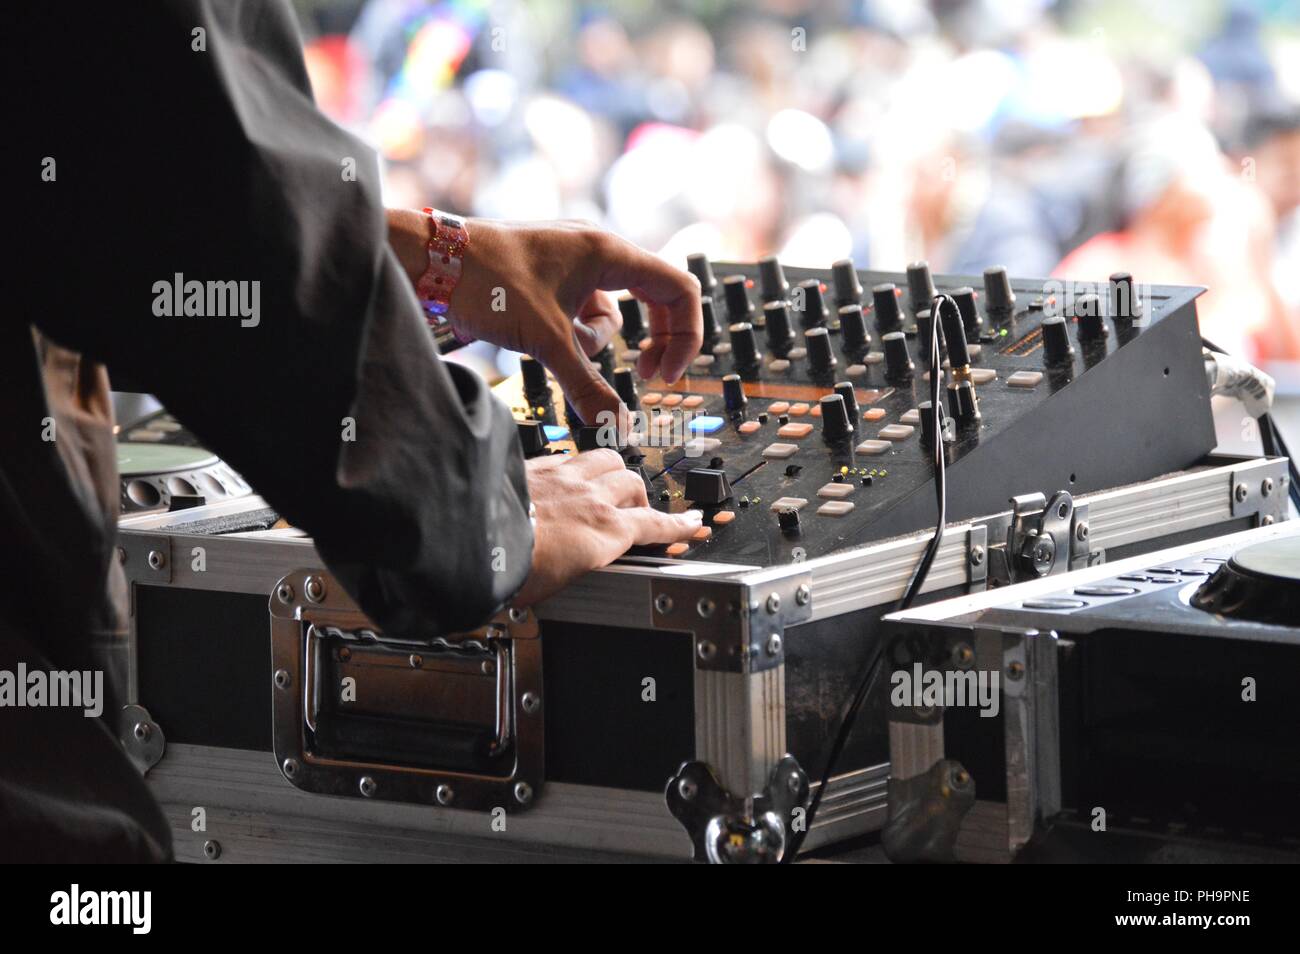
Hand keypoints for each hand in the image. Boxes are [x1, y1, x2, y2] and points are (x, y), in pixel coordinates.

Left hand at [387, 211, 702, 425]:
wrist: (429, 262)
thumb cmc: (486, 281)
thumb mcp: (545, 340)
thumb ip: (586, 385)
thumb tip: (615, 426)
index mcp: (609, 252)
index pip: (680, 288)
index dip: (685, 335)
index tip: (665, 374)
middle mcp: (598, 250)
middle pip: (655, 299)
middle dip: (651, 341)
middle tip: (644, 376)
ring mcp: (575, 262)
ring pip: (609, 314)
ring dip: (590, 341)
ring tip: (551, 343)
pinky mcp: (553, 276)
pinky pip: (581, 311)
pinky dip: (568, 333)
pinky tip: (536, 335)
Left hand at [511, 449, 702, 606]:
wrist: (474, 536)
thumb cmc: (510, 568)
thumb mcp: (556, 585)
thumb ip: (575, 568)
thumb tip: (570, 572)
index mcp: (605, 532)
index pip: (655, 525)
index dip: (677, 525)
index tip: (691, 522)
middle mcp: (592, 498)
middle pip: (633, 484)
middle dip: (638, 497)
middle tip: (633, 510)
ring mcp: (566, 475)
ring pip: (608, 458)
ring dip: (613, 470)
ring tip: (606, 483)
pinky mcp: (539, 464)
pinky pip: (570, 456)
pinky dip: (576, 465)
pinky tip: (565, 477)